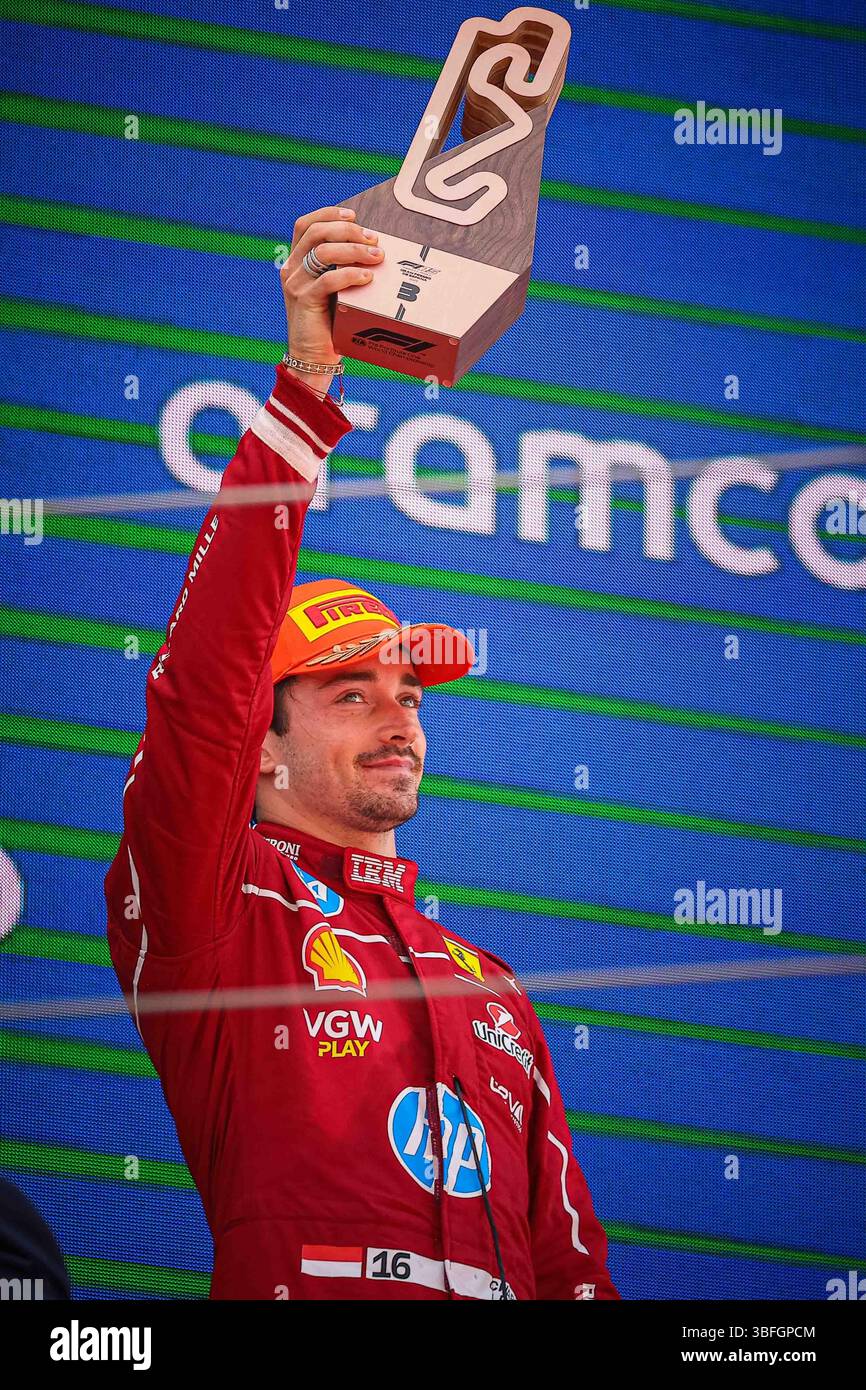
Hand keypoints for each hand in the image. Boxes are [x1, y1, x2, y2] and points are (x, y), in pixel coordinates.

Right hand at [280, 205, 383, 393]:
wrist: (312, 358)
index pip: (306, 225)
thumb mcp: (332, 290)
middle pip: (317, 233)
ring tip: (376, 257)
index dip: (329, 214)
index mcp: (295, 262)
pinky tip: (367, 279)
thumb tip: (372, 248)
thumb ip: (340, 269)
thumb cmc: (329, 324)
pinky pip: (328, 280)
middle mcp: (291, 269)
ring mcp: (295, 285)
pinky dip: (351, 275)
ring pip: (323, 253)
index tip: (354, 215)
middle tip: (373, 239)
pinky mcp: (304, 301)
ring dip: (354, 251)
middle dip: (348, 231)